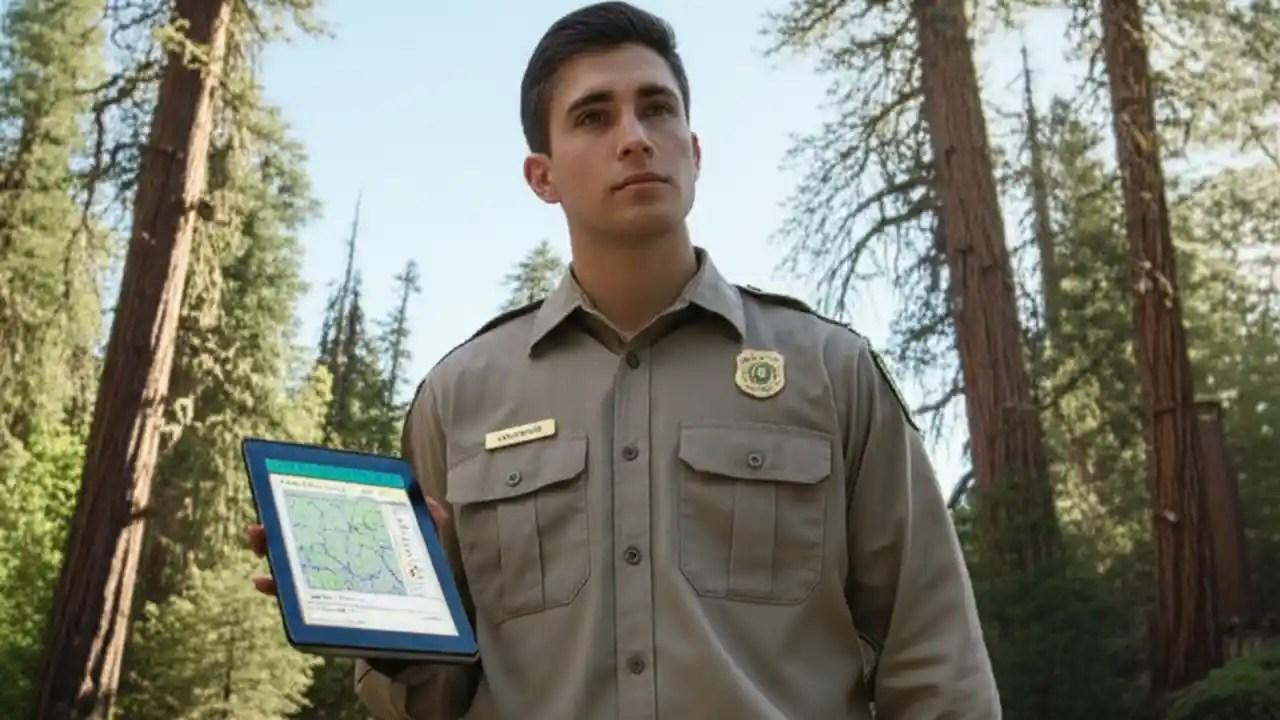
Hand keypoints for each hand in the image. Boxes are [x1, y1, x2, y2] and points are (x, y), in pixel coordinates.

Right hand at [246, 496, 450, 596]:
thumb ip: (430, 525)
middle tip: (258, 527)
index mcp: (354, 539)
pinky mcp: (323, 607)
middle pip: (300, 537)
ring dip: (270, 551)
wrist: (418, 632)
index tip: (282, 495)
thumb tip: (431, 504)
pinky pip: (293, 597)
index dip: (301, 506)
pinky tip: (263, 582)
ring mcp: (327, 582)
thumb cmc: (418, 587)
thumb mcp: (426, 551)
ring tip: (258, 542)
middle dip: (274, 528)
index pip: (323, 518)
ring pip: (291, 563)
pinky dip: (277, 588)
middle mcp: (336, 558)